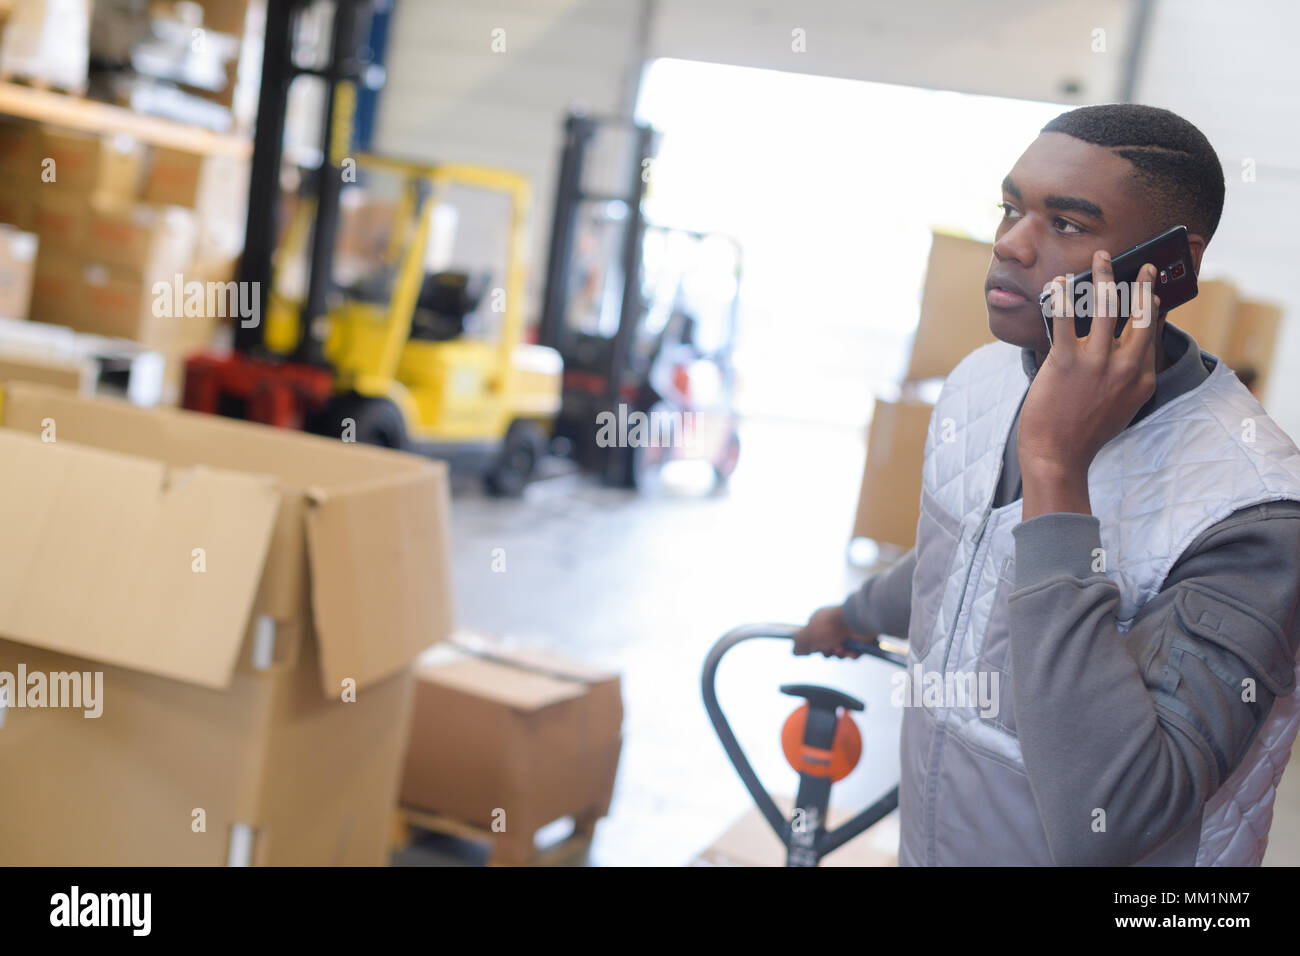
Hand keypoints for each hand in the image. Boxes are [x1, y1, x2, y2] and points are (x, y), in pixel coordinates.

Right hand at [792, 605, 874, 658]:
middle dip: (827, 651)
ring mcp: (846, 633)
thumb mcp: (809, 635)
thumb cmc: (831, 626)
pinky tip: (851, 649)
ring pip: (838, 652)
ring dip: (839, 654)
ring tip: (841, 648)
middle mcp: (832, 626)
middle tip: (829, 648)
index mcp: (820, 621)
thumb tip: (794, 651)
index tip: (812, 649)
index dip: (812, 646)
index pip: (812, 637)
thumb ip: (800, 643)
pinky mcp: (858, 640)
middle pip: (825, 647)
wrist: (856, 623)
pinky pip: (852, 653)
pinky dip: (851, 654)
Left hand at [1018, 250, 1160, 517]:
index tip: (1155, 290)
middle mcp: (1126, 367)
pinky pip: (1064, 317)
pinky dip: (1061, 295)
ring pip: (1105, 306)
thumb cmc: (1083, 433)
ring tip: (1101, 258)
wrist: (1057, 457)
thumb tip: (1128, 348)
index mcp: (1142, 379)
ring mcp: (1097, 363)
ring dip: (1103, 276)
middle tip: (1144, 264)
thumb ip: (1130, 378)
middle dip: (1142, 284)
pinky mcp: (1066, 361)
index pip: (1152, 333)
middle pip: (1140, 314)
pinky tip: (1058, 282)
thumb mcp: (1121, 407)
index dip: (1154, 308)